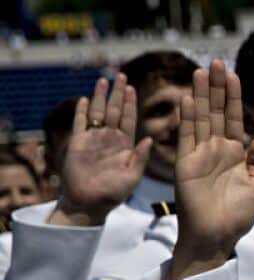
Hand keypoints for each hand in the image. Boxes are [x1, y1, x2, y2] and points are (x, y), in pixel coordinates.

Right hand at [49, 74, 152, 226]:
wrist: (89, 204)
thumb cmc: (114, 194)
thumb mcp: (132, 177)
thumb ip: (140, 158)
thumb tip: (149, 139)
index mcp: (125, 144)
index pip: (129, 118)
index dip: (130, 103)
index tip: (132, 88)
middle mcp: (109, 138)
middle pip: (114, 110)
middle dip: (117, 93)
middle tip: (120, 75)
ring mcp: (93, 140)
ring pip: (97, 112)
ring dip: (100, 96)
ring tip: (103, 80)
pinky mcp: (78, 144)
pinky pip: (79, 124)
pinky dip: (81, 111)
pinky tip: (83, 98)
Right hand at [168, 60, 253, 279]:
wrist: (217, 237)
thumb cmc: (238, 216)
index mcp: (236, 153)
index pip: (235, 118)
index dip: (234, 97)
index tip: (234, 74)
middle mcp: (216, 149)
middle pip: (216, 112)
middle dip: (217, 87)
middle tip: (217, 62)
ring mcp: (200, 155)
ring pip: (201, 118)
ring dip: (200, 96)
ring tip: (201, 72)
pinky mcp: (186, 164)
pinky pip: (187, 138)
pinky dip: (188, 119)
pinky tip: (188, 99)